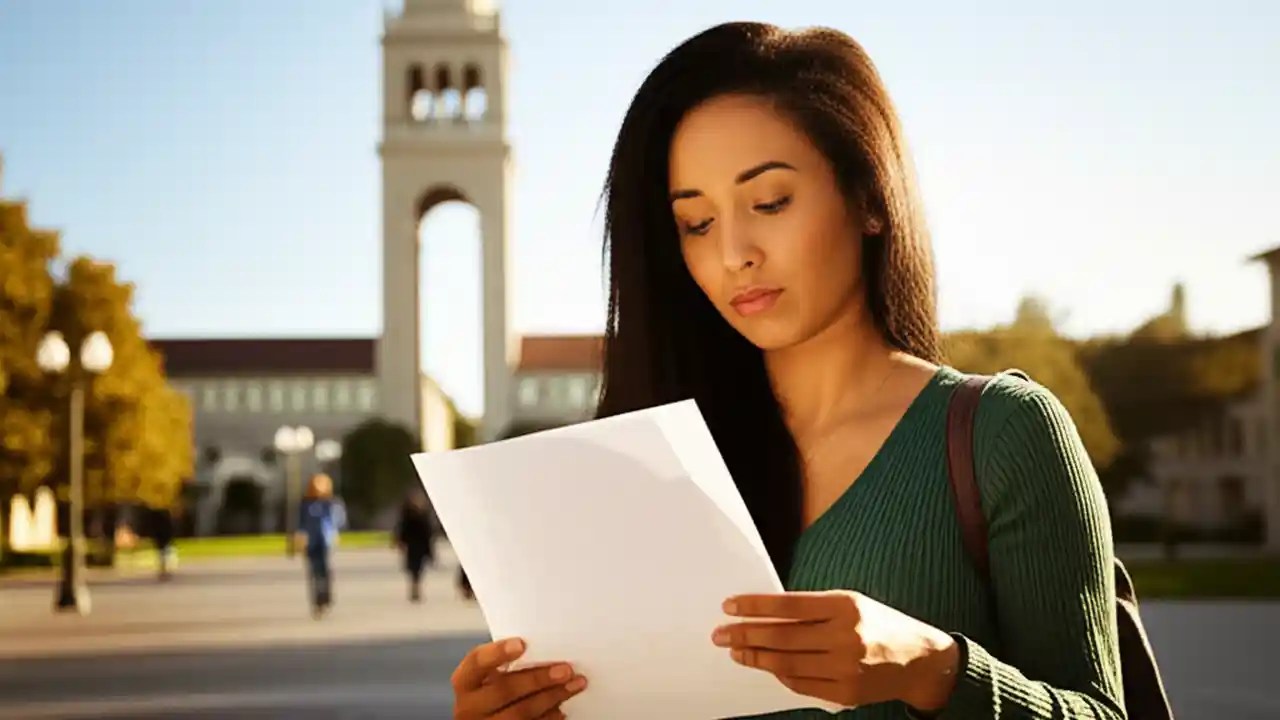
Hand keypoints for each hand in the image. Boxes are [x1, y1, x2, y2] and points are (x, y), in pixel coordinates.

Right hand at [452, 637, 587, 718]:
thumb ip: (508, 666)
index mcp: (466, 682)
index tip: (521, 643)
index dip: (497, 653)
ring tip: (575, 684)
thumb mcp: (491, 678)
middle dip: (537, 679)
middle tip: (565, 669)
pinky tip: (562, 709)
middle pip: (504, 690)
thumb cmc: (494, 693)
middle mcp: (469, 707)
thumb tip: (546, 648)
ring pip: (520, 714)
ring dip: (552, 698)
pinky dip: (549, 718)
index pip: (477, 662)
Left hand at [713, 591, 959, 711]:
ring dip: (755, 657)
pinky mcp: (846, 692)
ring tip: (736, 650)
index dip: (754, 606)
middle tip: (720, 633)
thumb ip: (813, 608)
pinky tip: (765, 665)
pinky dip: (779, 674)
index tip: (729, 605)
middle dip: (745, 634)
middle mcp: (846, 636)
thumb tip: (765, 614)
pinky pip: (801, 684)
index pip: (788, 605)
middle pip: (782, 636)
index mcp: (846, 605)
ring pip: (787, 663)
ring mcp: (846, 667)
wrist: (920, 660)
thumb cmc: (881, 624)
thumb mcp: (852, 603)